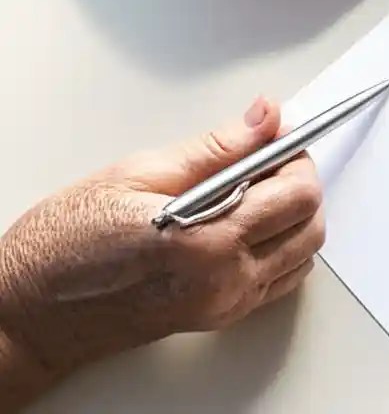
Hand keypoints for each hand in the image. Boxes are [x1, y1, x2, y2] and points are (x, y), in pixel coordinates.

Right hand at [0, 98, 323, 400]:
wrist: (31, 313)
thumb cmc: (64, 245)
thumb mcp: (136, 174)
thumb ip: (215, 148)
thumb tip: (266, 118)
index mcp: (210, 242)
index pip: (297, 195)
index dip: (294, 157)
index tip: (279, 136)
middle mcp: (227, 280)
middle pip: (311, 226)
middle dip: (299, 185)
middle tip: (262, 160)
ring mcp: (227, 305)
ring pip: (303, 254)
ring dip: (292, 217)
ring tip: (248, 191)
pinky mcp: (221, 317)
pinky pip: (280, 278)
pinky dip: (280, 247)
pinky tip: (244, 224)